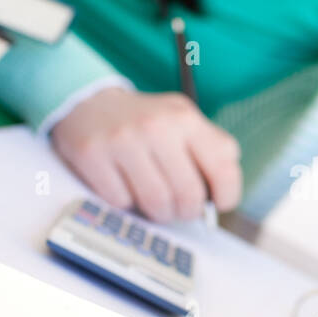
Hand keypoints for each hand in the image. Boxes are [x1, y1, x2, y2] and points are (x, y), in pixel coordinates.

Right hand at [50, 87, 241, 221]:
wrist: (90, 103)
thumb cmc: (146, 123)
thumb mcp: (183, 121)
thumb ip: (210, 150)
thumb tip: (223, 196)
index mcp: (185, 118)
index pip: (223, 167)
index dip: (226, 195)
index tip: (219, 203)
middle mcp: (155, 126)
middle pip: (188, 195)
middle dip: (188, 211)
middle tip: (182, 209)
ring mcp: (121, 140)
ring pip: (156, 204)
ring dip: (159, 213)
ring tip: (157, 203)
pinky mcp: (92, 154)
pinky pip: (121, 202)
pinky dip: (126, 203)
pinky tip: (125, 187)